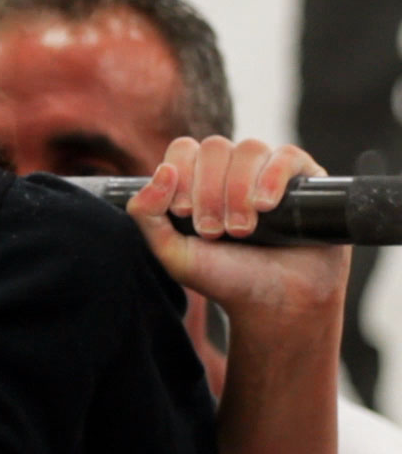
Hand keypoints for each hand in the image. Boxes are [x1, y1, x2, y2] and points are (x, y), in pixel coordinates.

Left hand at [125, 137, 349, 344]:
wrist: (277, 305)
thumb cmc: (224, 278)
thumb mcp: (173, 253)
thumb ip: (147, 215)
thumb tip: (162, 170)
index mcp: (199, 179)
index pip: (183, 149)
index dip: (181, 175)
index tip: (184, 215)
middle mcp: (233, 170)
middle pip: (214, 147)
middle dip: (209, 191)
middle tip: (214, 232)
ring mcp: (270, 172)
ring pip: (249, 149)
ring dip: (238, 189)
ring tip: (242, 230)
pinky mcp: (306, 181)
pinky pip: (288, 156)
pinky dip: (272, 176)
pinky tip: (266, 205)